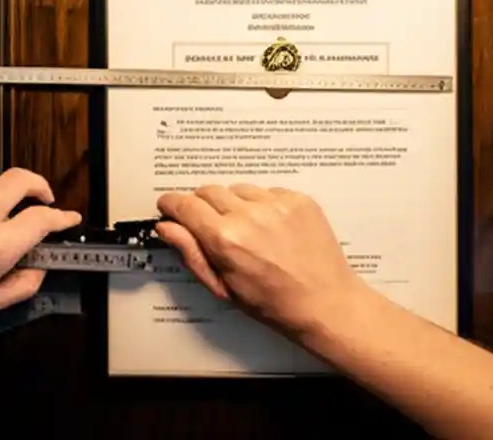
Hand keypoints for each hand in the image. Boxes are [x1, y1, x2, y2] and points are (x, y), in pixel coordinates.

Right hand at [155, 184, 369, 338]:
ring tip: (248, 231)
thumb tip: (167, 227)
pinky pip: (268, 191)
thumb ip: (192, 252)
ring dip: (234, 204)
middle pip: (208, 191)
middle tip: (210, 226)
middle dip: (201, 205)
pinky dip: (263, 205)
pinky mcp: (298, 199)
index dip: (171, 204)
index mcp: (225, 238)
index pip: (185, 205)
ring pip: (238, 189)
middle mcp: (249, 214)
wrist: (324, 302)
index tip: (169, 207)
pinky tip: (271, 229)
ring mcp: (276, 203)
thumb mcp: (223, 287)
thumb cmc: (273, 304)